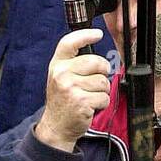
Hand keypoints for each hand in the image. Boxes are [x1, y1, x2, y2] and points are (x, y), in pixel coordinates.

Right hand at [33, 29, 111, 152]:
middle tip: (95, 82)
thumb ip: (74, 65)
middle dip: (103, 72)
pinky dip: (102, 103)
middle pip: (96, 62)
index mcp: (57, 65)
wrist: (56, 126)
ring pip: (103, 81)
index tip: (97, 34)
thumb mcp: (60, 78)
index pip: (69, 43)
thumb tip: (99, 58)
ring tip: (89, 97)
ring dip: (101, 91)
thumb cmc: (62, 101)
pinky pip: (104, 97)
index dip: (85, 35)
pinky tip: (90, 107)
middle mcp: (61, 74)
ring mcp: (71, 88)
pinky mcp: (81, 101)